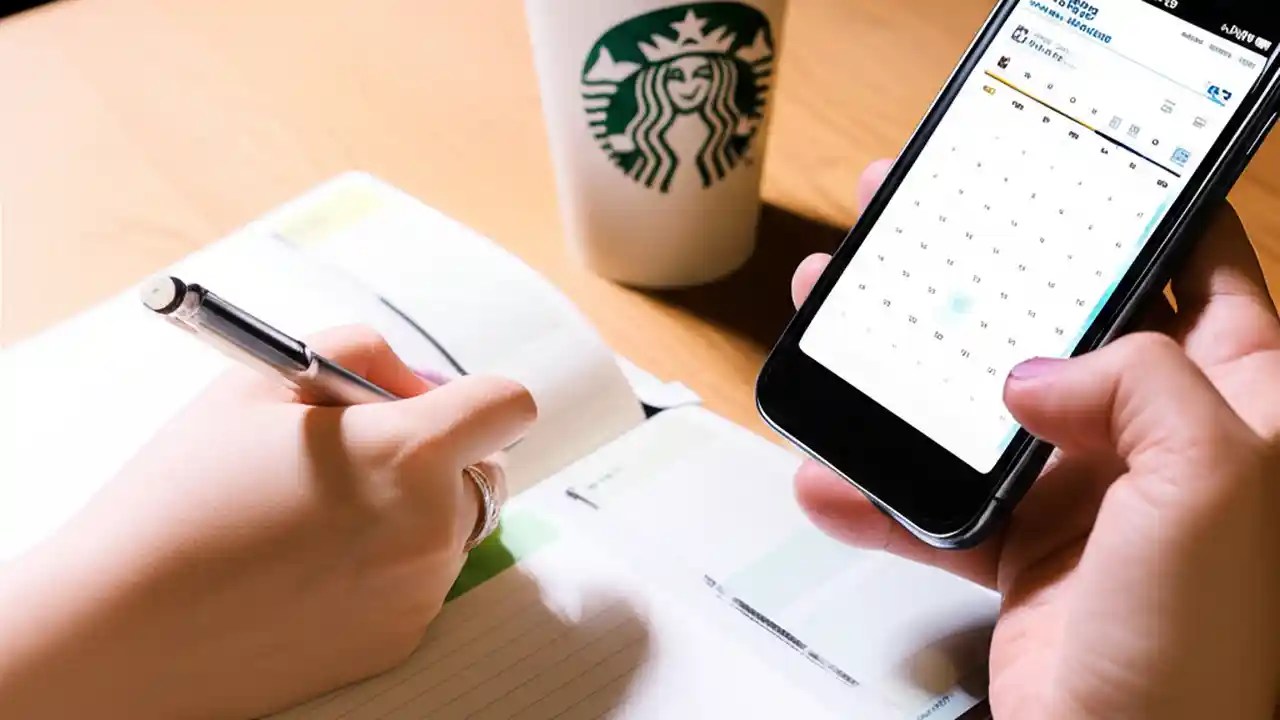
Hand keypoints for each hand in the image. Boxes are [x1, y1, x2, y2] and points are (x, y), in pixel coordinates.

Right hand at [0, 326, 535, 718]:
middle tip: (358, 455)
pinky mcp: (400, 640)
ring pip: (450, 528)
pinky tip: (309, 570)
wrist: (123, 628)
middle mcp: (434, 525)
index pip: (509, 406)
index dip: (478, 396)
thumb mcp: (261, 383)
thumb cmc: (183, 495)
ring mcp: (421, 590)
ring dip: (411, 512)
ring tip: (315, 516)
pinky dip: (385, 569)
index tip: (440, 404)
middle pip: (482, 470)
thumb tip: (413, 379)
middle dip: (438, 454)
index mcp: (410, 452)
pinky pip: (417, 584)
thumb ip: (358, 353)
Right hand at [791, 161, 1279, 718]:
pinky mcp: (1021, 542)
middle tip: (922, 224)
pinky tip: (833, 476)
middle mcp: (1156, 438)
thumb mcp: (1209, 486)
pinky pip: (939, 495)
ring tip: (842, 326)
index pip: (1201, 274)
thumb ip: (1142, 383)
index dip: (1146, 217)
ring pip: (984, 401)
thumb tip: (1039, 371)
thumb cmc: (1201, 653)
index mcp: (1234, 406)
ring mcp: (1083, 489)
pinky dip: (881, 488)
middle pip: (1064, 323)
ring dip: (909, 371)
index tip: (1078, 173)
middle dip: (991, 271)